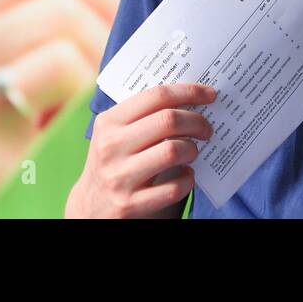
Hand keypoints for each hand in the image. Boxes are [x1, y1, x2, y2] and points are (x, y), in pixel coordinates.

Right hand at [0, 0, 119, 217]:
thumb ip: (20, 41)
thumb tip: (103, 8)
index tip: (120, 18)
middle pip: (58, 0)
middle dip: (108, 28)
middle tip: (120, 66)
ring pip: (62, 44)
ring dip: (100, 70)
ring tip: (96, 100)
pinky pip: (62, 109)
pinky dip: (87, 112)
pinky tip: (79, 134)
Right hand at [66, 82, 217, 217]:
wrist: (92, 209)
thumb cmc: (115, 162)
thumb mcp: (116, 134)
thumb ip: (143, 115)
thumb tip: (191, 97)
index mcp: (109, 122)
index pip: (156, 96)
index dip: (189, 92)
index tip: (210, 94)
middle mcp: (111, 147)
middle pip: (168, 120)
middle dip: (197, 122)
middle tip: (206, 129)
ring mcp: (119, 177)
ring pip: (172, 151)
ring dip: (192, 150)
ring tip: (193, 152)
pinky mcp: (130, 204)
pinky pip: (173, 188)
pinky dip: (187, 179)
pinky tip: (186, 176)